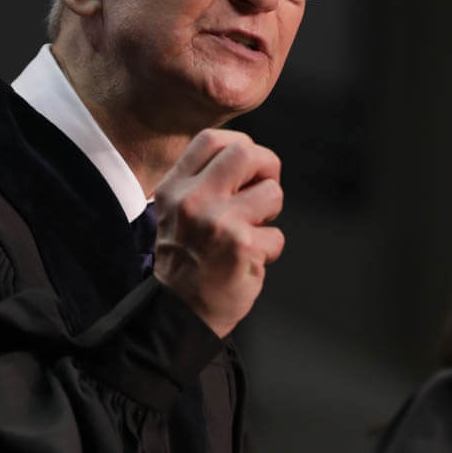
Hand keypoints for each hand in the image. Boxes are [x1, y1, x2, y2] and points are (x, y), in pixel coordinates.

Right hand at [150, 129, 284, 337]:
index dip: (241, 145)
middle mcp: (193, 200)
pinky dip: (270, 249)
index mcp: (175, 188)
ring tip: (253, 231)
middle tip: (264, 190)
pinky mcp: (242, 246)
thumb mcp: (177, 212)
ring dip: (271, 213)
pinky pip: (276, 235)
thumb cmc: (186, 261)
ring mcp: (218, 222)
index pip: (211, 140)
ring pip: (272, 192)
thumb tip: (249, 156)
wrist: (179, 312)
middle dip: (268, 168)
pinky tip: (249, 261)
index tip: (248, 167)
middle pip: (246, 152)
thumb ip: (203, 182)